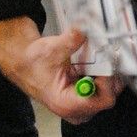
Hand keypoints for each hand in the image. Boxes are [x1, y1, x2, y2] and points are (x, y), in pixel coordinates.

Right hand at [0, 17, 121, 122]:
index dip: (110, 79)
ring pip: (109, 91)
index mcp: (66, 103)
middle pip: (109, 96)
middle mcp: (75, 109)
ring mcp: (80, 105)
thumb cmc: (33, 62)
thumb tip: (88, 27)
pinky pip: (104, 87)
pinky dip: (104, 73)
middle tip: (109, 55)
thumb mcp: (53, 48)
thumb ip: (73, 39)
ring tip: (101, 58)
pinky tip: (97, 62)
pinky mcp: (84, 97)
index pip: (103, 99)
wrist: (25, 63)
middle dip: (112, 74)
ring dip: (108, 72)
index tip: (109, 61)